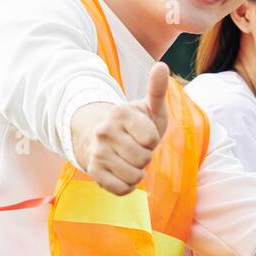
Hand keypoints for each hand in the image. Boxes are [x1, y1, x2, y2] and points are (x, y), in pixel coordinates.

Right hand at [77, 62, 169, 195]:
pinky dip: (128, 186)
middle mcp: (104, 131)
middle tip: (135, 148)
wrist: (101, 139)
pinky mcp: (93, 171)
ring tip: (129, 161)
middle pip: (143, 159)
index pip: (151, 139)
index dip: (152, 140)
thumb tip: (161, 66)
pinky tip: (123, 174)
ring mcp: (97, 152)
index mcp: (120, 112)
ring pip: (134, 176)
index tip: (143, 135)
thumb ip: (157, 90)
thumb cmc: (134, 124)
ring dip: (138, 173)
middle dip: (145, 157)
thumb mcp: (148, 107)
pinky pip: (121, 189)